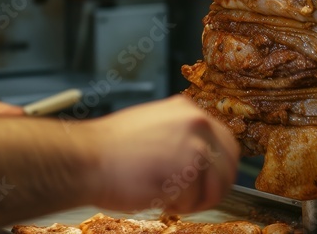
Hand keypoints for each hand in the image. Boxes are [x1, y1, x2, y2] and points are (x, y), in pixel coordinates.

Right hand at [83, 95, 238, 213]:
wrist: (87, 158)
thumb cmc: (110, 148)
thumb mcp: (153, 126)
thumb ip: (180, 135)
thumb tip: (203, 156)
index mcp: (187, 110)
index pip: (226, 142)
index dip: (219, 169)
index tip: (209, 182)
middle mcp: (195, 123)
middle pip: (229, 166)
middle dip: (214, 187)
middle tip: (192, 197)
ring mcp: (194, 146)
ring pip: (215, 187)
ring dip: (194, 200)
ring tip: (168, 197)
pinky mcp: (187, 172)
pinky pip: (195, 201)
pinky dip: (177, 207)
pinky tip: (156, 196)